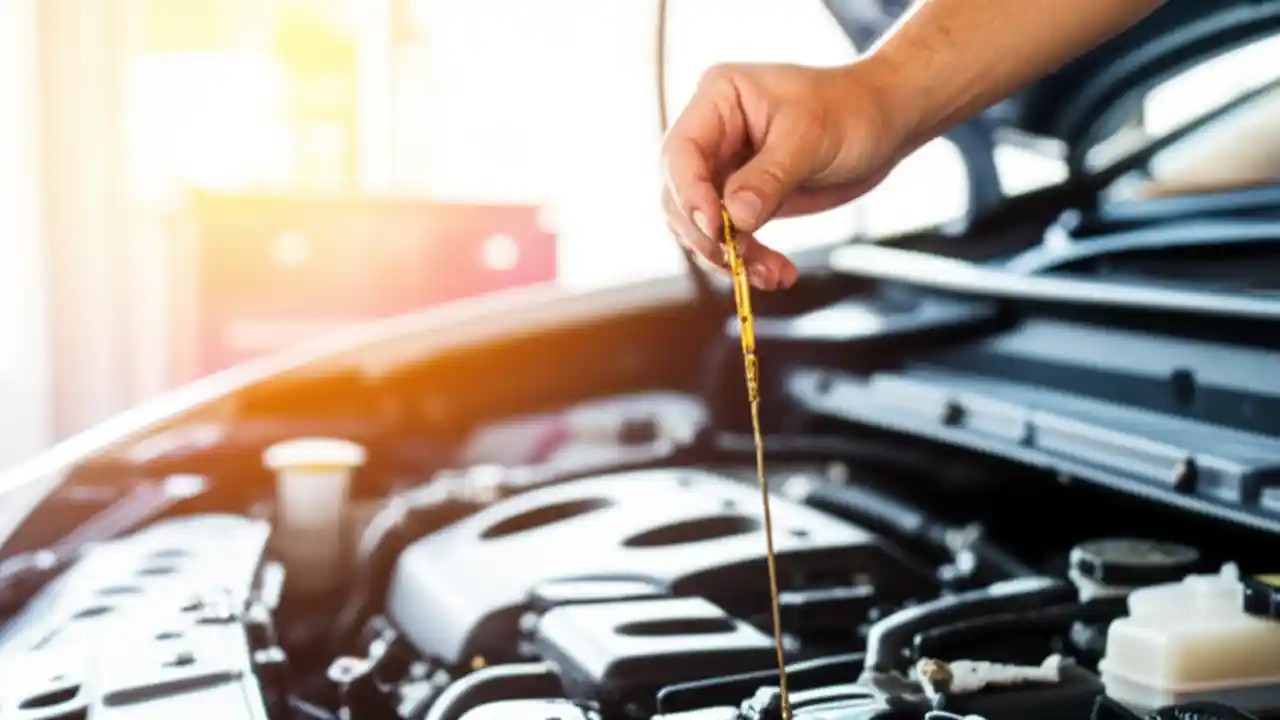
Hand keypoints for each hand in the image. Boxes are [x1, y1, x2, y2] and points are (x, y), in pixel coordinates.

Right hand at [661, 61, 909, 289]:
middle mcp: (712, 133)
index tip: (717, 227)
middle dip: (709, 234)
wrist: (883, 124)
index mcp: (719, 98)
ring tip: (771, 274)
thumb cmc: (851, 111)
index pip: (681, 152)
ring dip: (730, 256)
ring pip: (701, 224)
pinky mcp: (741, 198)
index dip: (690, 193)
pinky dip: (749, 260)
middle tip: (741, 259)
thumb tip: (736, 219)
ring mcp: (724, 167)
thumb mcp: (811, 139)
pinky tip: (777, 273)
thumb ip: (769, 178)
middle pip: (681, 195)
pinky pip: (730, 237)